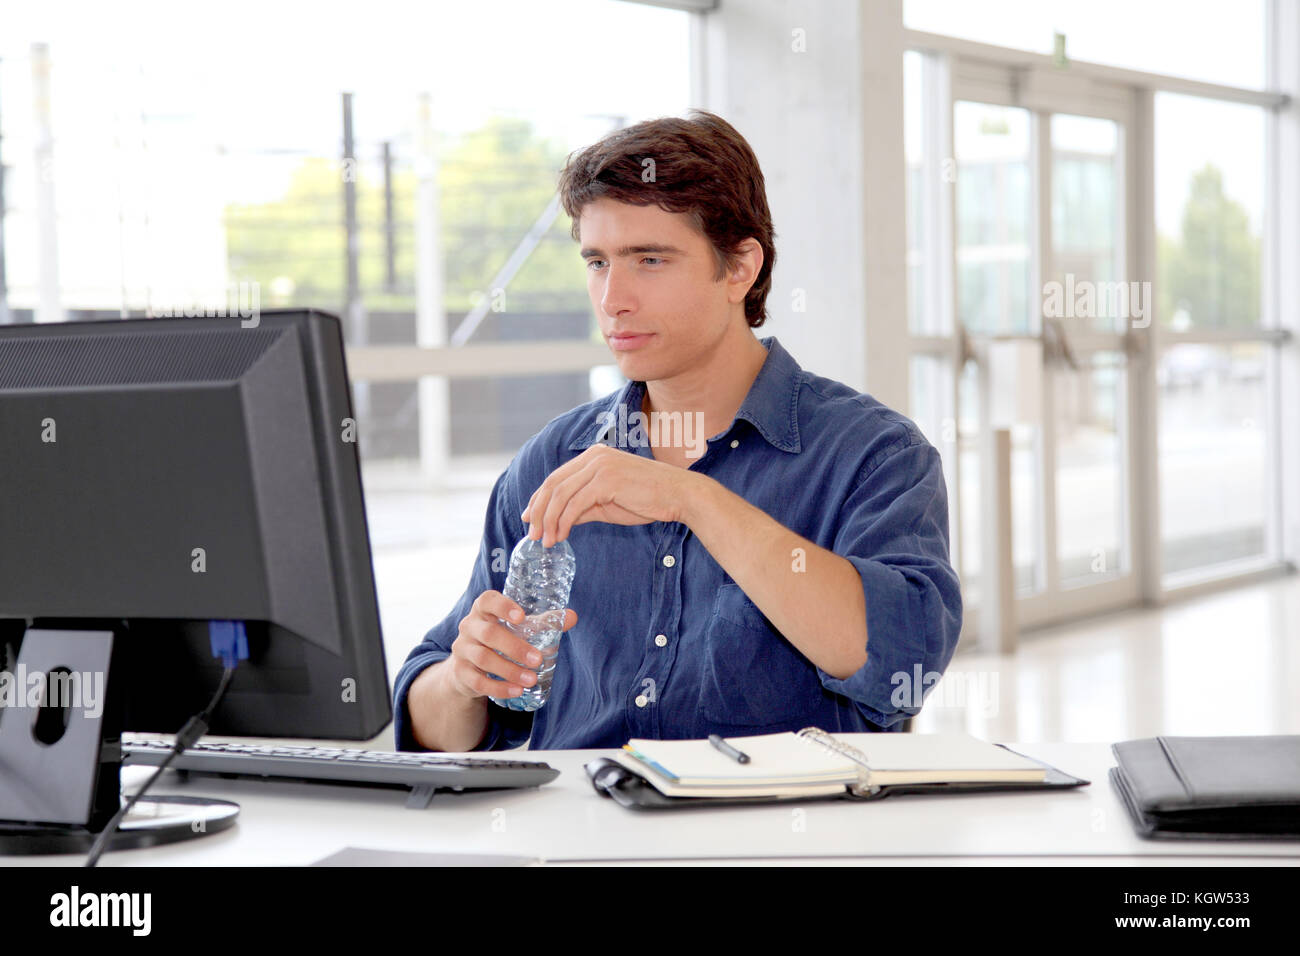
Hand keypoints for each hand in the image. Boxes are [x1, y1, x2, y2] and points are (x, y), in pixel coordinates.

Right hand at [443, 589, 578, 699]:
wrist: (469, 667)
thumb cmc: (500, 638)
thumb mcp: (518, 628)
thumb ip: (544, 622)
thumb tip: (572, 616)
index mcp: (483, 610)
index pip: (487, 601)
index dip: (503, 606)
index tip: (521, 616)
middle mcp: (469, 627)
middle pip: (489, 633)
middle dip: (515, 647)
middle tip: (538, 660)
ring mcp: (462, 650)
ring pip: (484, 659)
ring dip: (509, 670)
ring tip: (531, 680)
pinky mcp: (461, 673)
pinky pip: (478, 681)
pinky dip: (498, 687)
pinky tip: (516, 691)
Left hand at [520, 443, 695, 546]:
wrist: (678, 495)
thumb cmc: (648, 499)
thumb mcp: (609, 504)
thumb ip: (585, 507)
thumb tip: (562, 520)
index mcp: (594, 456)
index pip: (557, 477)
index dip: (539, 498)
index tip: (529, 518)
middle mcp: (594, 456)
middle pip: (553, 484)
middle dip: (539, 511)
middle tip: (533, 534)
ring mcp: (600, 466)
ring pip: (560, 495)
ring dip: (549, 521)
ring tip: (546, 541)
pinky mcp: (606, 481)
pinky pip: (575, 504)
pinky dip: (564, 522)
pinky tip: (562, 536)